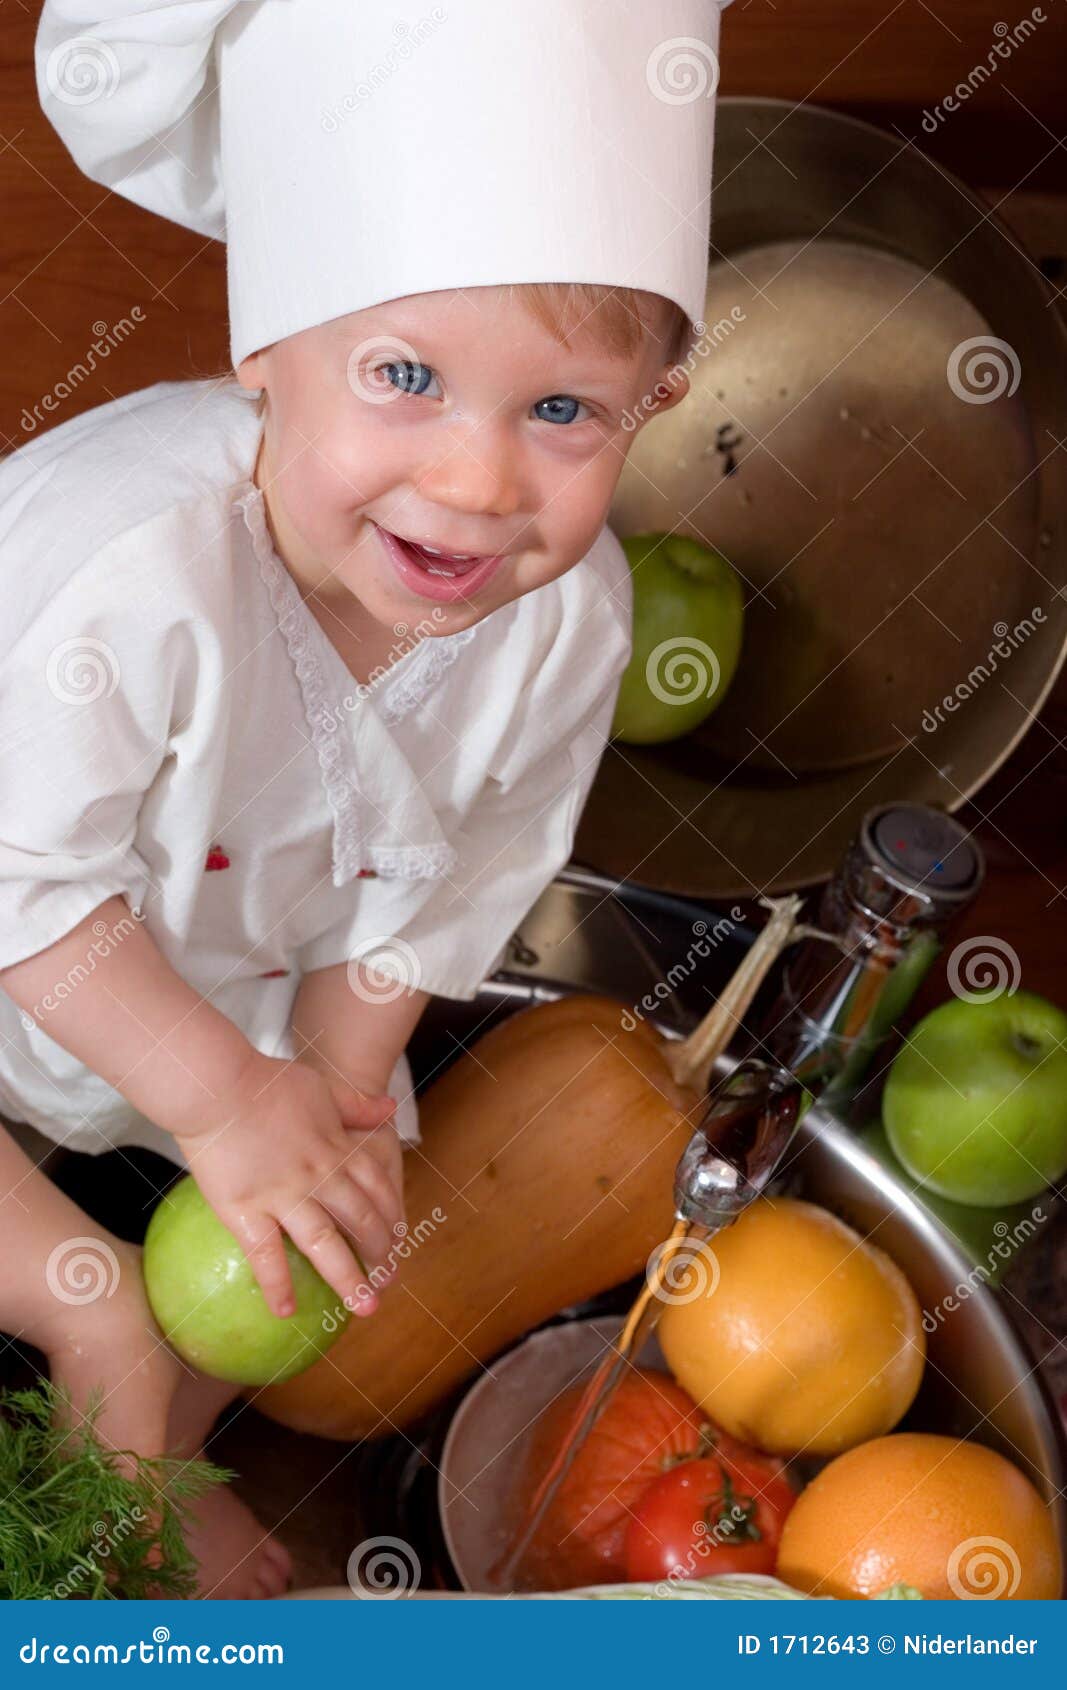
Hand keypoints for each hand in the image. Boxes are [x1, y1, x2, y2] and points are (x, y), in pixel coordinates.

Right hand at [163, 1048, 403, 1318]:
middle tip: (389, 1284)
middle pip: (360, 1221)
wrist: (217, 1085)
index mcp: (337, 1148)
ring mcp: (284, 1195)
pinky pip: (266, 1254)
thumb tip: (390, 1109)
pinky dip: (277, 1284)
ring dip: (348, 1279)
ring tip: (364, 1309)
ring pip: (325, 1244)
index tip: (400, 1242)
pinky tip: (286, 1311)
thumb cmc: (265, 1082)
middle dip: (380, 1255)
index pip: (378, 1189)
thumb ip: (356, 1104)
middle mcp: (318, 1176)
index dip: (392, 1217)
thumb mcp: (322, 1086)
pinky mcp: (246, 1209)